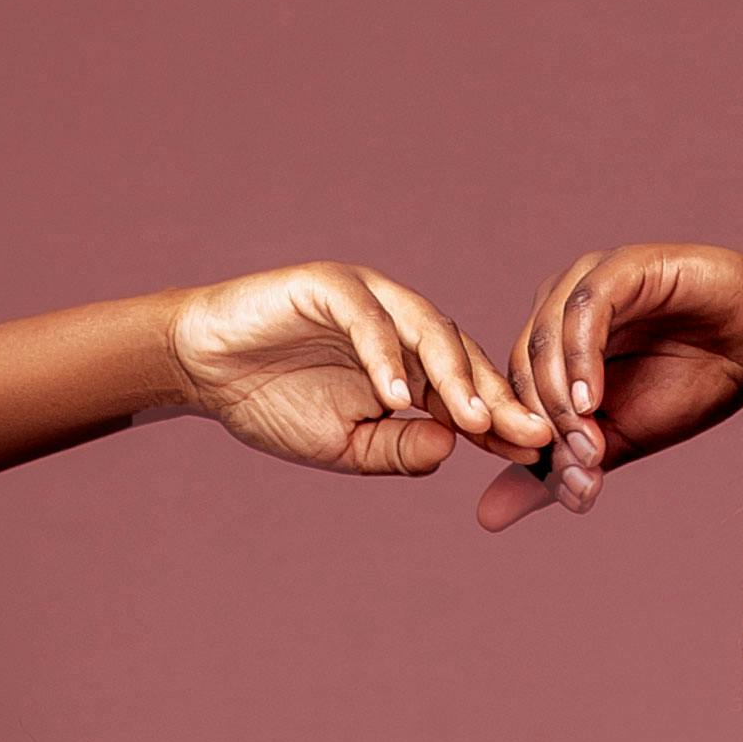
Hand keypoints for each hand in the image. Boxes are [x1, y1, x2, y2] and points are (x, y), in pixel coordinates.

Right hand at [166, 260, 546, 479]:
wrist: (206, 370)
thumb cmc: (275, 404)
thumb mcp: (347, 446)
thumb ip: (398, 451)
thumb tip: (451, 450)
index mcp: (411, 364)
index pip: (468, 392)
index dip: (502, 422)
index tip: (536, 456)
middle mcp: (400, 326)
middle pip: (462, 358)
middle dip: (496, 398)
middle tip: (528, 433)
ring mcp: (369, 300)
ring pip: (427, 330)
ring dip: (453, 376)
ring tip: (473, 419)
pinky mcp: (330, 285)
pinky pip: (366, 319)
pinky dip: (383, 356)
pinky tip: (396, 396)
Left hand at [475, 235, 742, 531]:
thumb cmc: (697, 383)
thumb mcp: (618, 441)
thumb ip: (556, 470)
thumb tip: (486, 517)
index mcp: (552, 343)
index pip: (516, 395)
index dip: (538, 448)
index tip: (579, 490)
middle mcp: (561, 306)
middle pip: (523, 368)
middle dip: (550, 429)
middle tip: (589, 469)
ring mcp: (590, 280)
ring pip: (546, 339)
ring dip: (562, 401)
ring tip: (594, 444)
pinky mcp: (625, 266)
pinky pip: (586, 310)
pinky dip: (582, 357)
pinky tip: (594, 399)